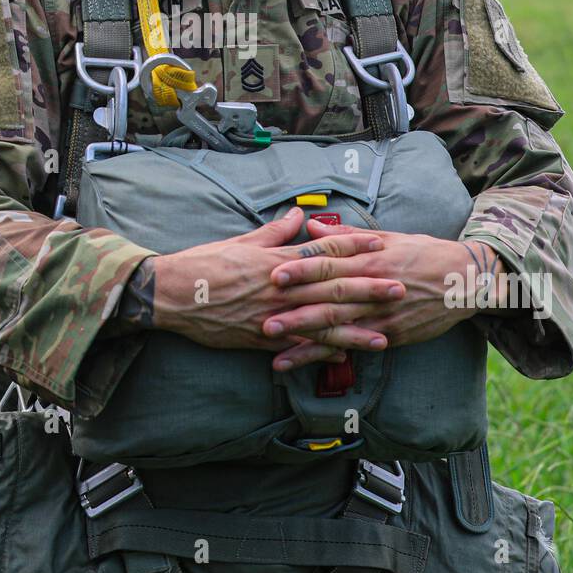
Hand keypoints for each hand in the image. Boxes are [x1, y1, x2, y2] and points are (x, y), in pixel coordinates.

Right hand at [153, 207, 405, 369]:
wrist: (172, 293)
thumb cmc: (204, 263)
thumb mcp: (240, 240)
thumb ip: (274, 232)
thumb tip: (299, 214)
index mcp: (277, 259)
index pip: (323, 250)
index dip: (354, 247)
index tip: (381, 243)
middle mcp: (280, 287)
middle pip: (332, 286)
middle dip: (368, 288)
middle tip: (400, 287)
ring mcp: (273, 315)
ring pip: (321, 323)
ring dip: (355, 329)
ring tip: (384, 334)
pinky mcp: (261, 338)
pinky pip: (298, 347)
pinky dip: (322, 352)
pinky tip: (344, 358)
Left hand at [262, 221, 492, 366]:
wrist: (466, 279)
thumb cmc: (424, 253)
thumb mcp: (388, 237)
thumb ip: (346, 236)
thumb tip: (310, 226)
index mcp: (370, 259)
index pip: (329, 263)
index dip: (301, 270)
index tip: (273, 274)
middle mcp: (374, 287)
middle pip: (329, 300)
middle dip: (296, 311)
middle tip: (263, 320)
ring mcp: (383, 314)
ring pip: (339, 329)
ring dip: (307, 341)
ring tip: (277, 350)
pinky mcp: (391, 334)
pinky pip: (357, 345)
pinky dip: (333, 355)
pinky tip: (311, 363)